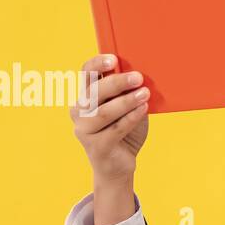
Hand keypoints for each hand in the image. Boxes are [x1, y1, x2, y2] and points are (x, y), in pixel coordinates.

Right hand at [69, 52, 149, 183]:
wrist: (120, 165)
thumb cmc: (125, 132)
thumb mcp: (128, 108)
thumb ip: (127, 93)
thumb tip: (140, 76)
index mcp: (86, 96)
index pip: (85, 74)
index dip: (96, 64)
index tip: (112, 59)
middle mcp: (80, 111)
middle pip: (95, 92)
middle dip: (117, 83)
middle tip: (138, 77)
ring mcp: (84, 130)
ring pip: (104, 112)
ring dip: (126, 101)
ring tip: (145, 94)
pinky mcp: (96, 147)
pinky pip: (115, 129)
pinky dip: (131, 117)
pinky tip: (143, 109)